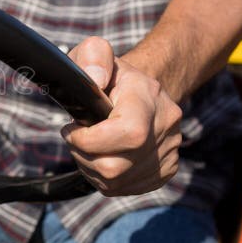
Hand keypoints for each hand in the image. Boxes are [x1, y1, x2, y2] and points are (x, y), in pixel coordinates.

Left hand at [62, 37, 181, 195]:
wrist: (141, 89)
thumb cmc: (110, 73)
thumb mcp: (94, 53)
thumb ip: (92, 57)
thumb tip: (95, 80)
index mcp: (148, 95)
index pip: (128, 133)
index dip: (90, 141)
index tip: (71, 130)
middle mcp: (166, 124)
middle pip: (116, 166)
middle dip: (83, 157)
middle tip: (75, 139)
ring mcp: (170, 149)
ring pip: (118, 182)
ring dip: (90, 169)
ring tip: (85, 148)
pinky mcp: (166, 169)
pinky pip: (127, 188)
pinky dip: (105, 179)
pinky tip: (100, 158)